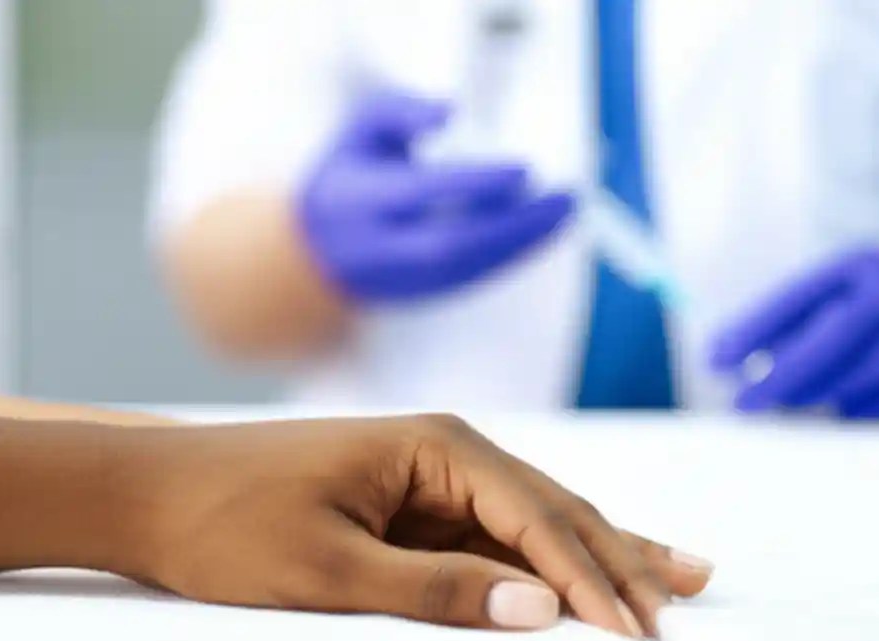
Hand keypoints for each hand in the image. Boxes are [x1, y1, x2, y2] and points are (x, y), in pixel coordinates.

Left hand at [117, 415, 711, 636]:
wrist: (146, 492)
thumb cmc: (225, 521)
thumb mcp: (328, 568)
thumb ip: (436, 590)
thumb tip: (542, 612)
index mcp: (434, 446)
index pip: (538, 516)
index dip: (593, 578)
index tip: (643, 634)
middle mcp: (441, 450)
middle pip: (552, 509)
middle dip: (618, 558)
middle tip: (692, 601)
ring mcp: (424, 477)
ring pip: (529, 522)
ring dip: (596, 555)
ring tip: (680, 574)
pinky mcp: (405, 505)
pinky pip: (487, 539)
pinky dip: (538, 564)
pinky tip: (580, 579)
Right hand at [298, 91, 573, 301]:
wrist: (314, 255)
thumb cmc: (345, 181)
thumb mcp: (357, 130)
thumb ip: (399, 108)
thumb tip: (448, 112)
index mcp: (358, 201)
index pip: (420, 194)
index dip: (474, 183)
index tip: (523, 167)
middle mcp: (379, 248)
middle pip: (454, 243)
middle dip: (515, 224)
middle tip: (564, 198)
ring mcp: (403, 279)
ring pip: (471, 267)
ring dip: (524, 241)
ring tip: (565, 210)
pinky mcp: (425, 294)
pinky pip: (476, 276)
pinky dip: (514, 253)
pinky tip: (542, 229)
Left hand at [711, 247, 878, 418]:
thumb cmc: (859, 314)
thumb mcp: (819, 305)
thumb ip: (771, 328)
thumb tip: (716, 357)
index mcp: (859, 263)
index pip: (800, 298)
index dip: (755, 331)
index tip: (715, 363)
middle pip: (845, 328)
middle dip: (790, 371)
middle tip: (746, 402)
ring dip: (831, 389)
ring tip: (791, 406)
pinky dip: (877, 406)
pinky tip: (843, 415)